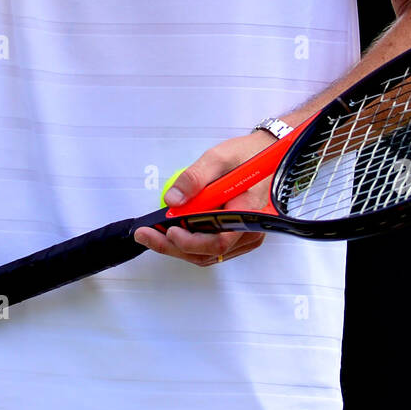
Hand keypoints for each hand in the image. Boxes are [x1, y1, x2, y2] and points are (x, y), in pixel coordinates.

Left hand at [133, 131, 277, 266]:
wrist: (264, 155)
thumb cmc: (246, 156)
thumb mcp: (218, 157)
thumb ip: (195, 177)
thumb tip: (173, 200)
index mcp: (248, 211)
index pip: (219, 240)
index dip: (191, 241)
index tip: (168, 230)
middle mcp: (249, 230)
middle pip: (209, 252)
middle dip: (174, 247)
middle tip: (146, 235)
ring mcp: (244, 236)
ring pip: (207, 254)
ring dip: (178, 247)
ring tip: (153, 234)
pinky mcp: (236, 236)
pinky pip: (211, 248)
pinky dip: (189, 243)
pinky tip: (171, 231)